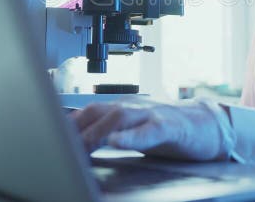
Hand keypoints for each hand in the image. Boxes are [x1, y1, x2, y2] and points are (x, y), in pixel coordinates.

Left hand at [70, 98, 234, 161]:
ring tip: (82, 145)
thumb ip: (107, 134)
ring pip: (121, 117)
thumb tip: (75, 145)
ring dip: (98, 131)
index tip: (46, 135)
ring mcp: (152, 115)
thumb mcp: (134, 133)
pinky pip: (150, 129)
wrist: (208, 126)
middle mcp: (134, 108)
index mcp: (123, 110)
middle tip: (58, 143)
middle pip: (98, 111)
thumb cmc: (167, 131)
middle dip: (76, 127)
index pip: (88, 112)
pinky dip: (133, 136)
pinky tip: (118, 142)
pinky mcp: (171, 127)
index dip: (67, 123)